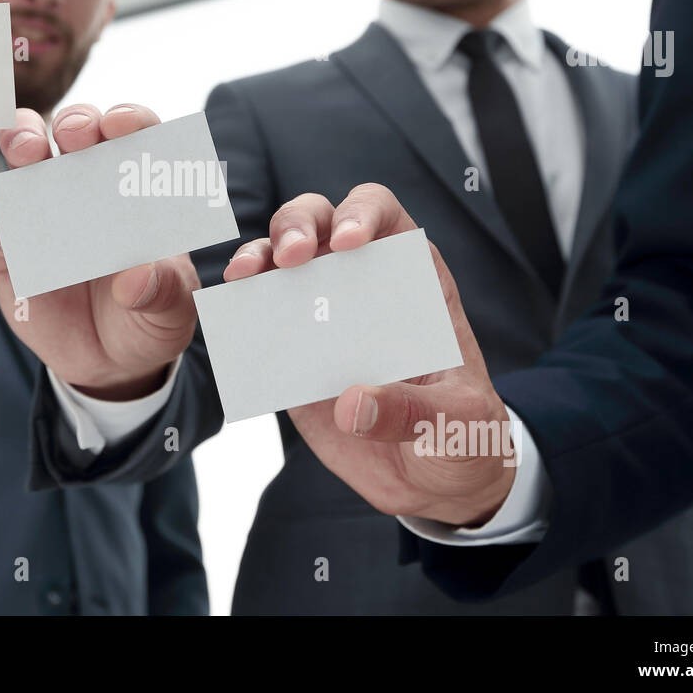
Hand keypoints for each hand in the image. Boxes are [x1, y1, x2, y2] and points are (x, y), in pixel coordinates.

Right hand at [0, 104, 199, 398]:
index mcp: (137, 185)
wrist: (107, 359)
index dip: (130, 120)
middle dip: (76, 121)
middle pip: (77, 129)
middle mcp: (87, 180)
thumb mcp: (169, 312)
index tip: (123, 126)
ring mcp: (40, 203)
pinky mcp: (1, 237)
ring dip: (22, 140)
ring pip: (23, 150)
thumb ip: (162, 293)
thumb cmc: (148, 318)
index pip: (137, 135)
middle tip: (76, 134)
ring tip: (28, 154)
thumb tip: (138, 277)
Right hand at [223, 184, 514, 526]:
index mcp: (413, 280)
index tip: (348, 242)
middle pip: (319, 221)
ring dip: (256, 258)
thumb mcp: (459, 424)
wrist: (432, 479)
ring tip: (243, 277)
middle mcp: (361, 284)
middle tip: (289, 258)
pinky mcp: (293, 354)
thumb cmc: (462, 434)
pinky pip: (259, 318)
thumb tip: (353, 405)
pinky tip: (231, 316)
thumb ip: (415, 412)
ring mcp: (322, 316)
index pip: (383, 216)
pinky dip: (240, 309)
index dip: (361, 213)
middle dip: (297, 225)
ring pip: (278, 260)